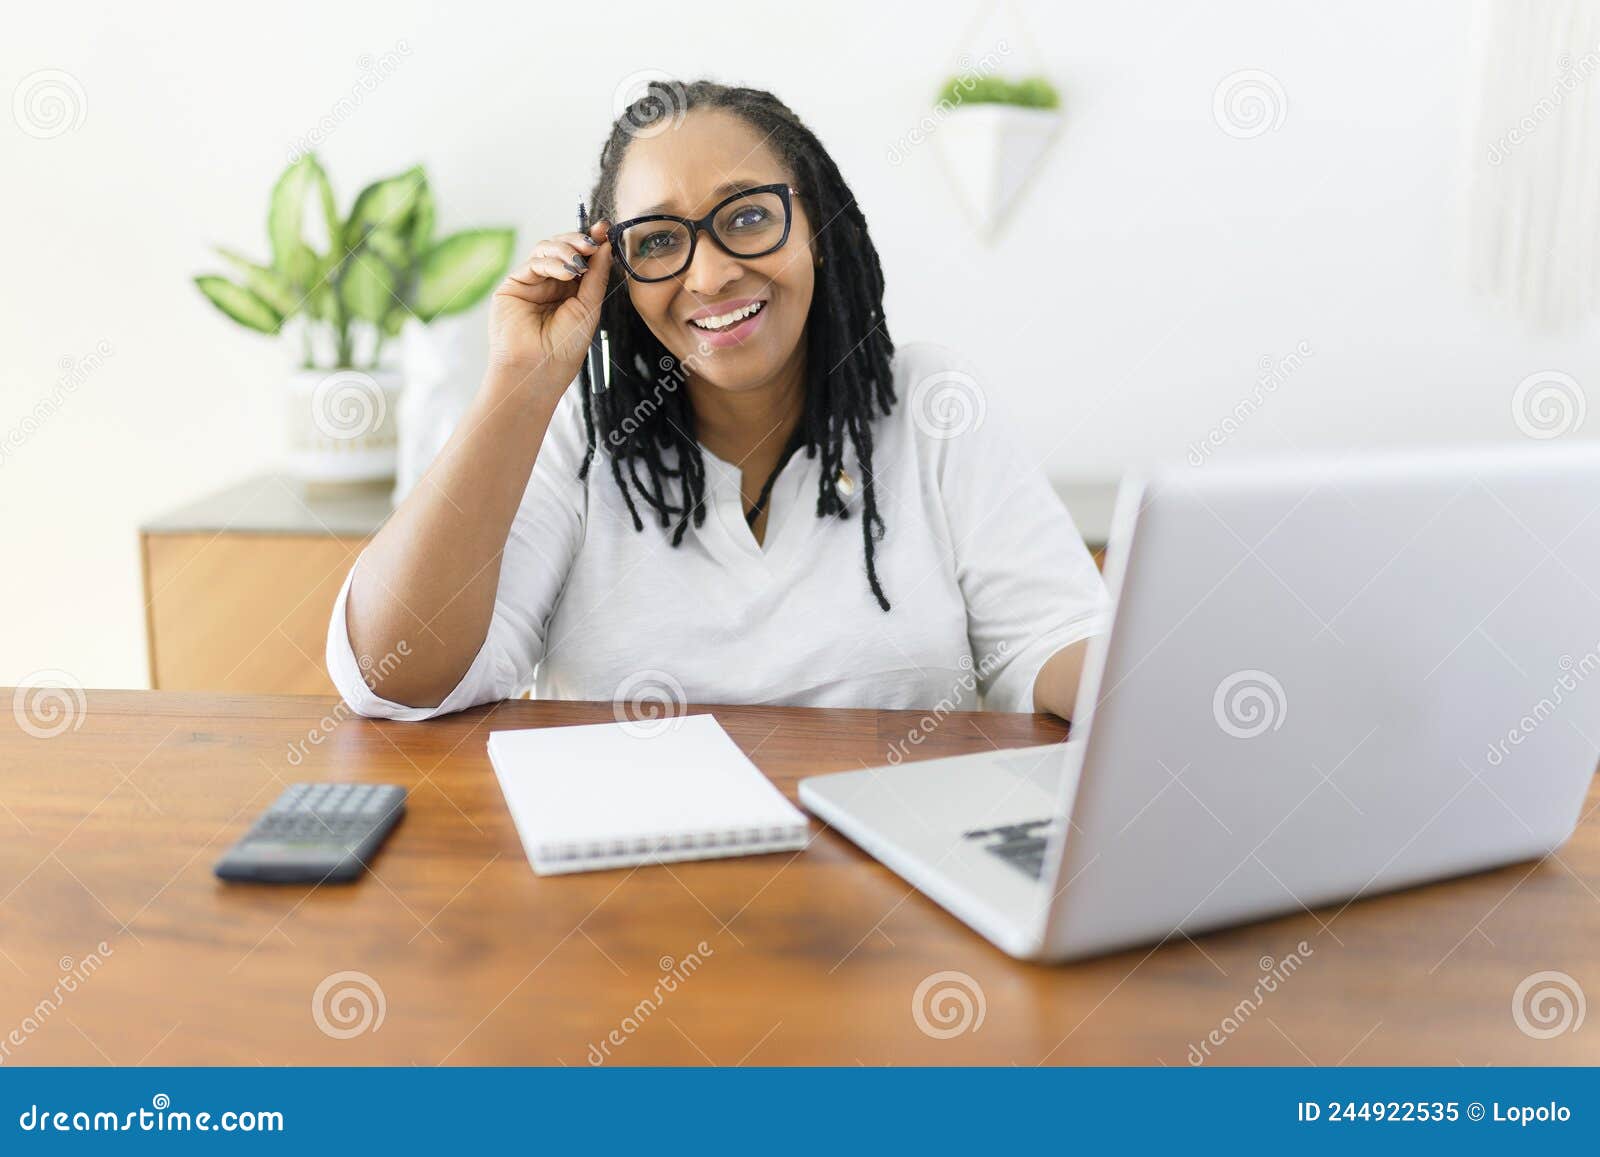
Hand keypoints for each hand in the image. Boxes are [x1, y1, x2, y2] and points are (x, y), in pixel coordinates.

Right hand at [487, 222, 612, 400]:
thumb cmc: (564, 348)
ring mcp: (532, 283)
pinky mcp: (514, 285)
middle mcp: (551, 285)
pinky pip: (534, 262)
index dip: (593, 242)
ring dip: (567, 249)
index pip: (582, 258)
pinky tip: (567, 271)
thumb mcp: (589, 307)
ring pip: (548, 250)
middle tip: (595, 240)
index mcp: (571, 291)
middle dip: (580, 241)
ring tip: (580, 261)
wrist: (539, 370)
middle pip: (564, 248)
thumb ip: (596, 275)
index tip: (605, 230)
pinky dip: (553, 262)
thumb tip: (606, 244)